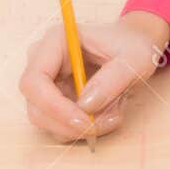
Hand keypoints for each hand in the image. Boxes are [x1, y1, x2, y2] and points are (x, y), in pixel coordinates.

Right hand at [18, 11, 169, 142]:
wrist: (135, 45)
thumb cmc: (133, 45)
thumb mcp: (133, 59)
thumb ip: (112, 80)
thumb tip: (85, 105)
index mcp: (56, 40)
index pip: (34, 81)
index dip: (54, 107)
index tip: (84, 121)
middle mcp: (43, 61)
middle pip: (37, 107)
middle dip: (70, 124)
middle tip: (104, 125)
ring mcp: (47, 82)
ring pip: (48, 121)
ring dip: (80, 128)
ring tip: (114, 115)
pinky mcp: (55, 99)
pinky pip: (61, 125)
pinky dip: (84, 128)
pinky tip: (108, 114)